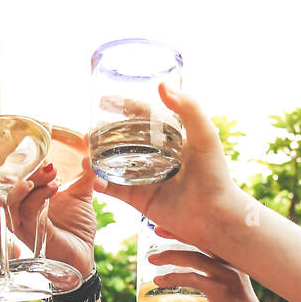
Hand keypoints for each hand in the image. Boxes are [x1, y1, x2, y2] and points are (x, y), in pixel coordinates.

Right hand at [6, 159, 97, 275]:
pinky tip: (51, 191)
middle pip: (13, 190)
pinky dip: (36, 202)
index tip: (48, 160)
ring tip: (50, 179)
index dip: (30, 169)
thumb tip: (91, 157)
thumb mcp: (81, 197)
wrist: (83, 255)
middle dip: (31, 175)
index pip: (20, 180)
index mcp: (29, 201)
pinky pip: (27, 217)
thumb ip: (85, 178)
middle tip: (51, 168)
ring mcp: (24, 226)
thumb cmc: (77, 228)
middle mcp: (21, 214)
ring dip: (29, 188)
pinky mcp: (33, 236)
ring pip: (13, 204)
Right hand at [91, 83, 249, 250]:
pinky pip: (114, 189)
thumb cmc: (214, 175)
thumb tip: (161, 85)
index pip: (142, 117)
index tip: (104, 100)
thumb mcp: (205, 136)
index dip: (123, 107)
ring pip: (113, 164)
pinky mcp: (138, 199)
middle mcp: (154, 157)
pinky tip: (93, 178)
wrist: (215, 216)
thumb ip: (189, 108)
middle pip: (122, 140)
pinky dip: (100, 184)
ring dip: (96, 158)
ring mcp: (144, 178)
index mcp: (169, 139)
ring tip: (85, 153)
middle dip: (103, 135)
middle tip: (88, 132)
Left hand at [150, 233, 276, 301]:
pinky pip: (192, 278)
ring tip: (152, 260)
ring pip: (193, 258)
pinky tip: (160, 281)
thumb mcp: (229, 290)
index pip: (209, 237)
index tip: (168, 225)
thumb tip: (194, 279)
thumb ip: (215, 280)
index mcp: (233, 260)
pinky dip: (173, 278)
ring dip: (169, 256)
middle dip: (176, 232)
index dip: (187, 229)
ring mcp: (226, 275)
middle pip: (201, 239)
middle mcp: (231, 262)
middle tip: (155, 229)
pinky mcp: (220, 290)